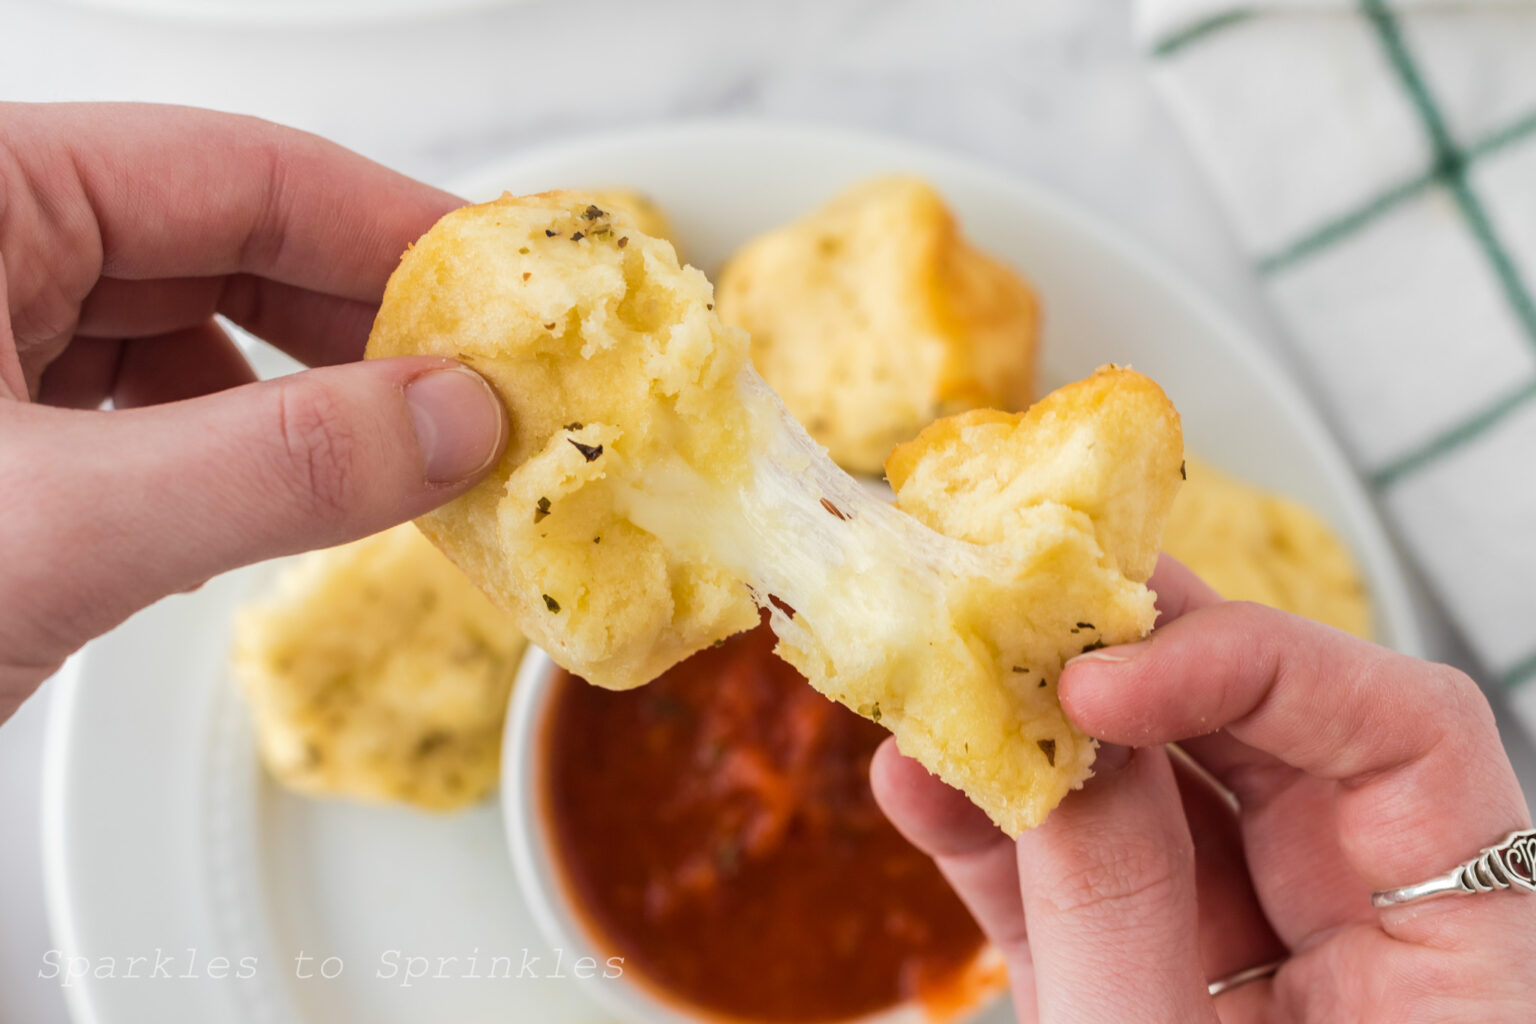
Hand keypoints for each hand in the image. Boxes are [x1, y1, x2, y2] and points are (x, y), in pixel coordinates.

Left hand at [0, 103, 506, 721]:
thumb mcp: (55, 526)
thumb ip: (276, 464)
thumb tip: (453, 419)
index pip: (237, 169)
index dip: (391, 228)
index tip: (503, 292)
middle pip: (226, 241)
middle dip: (364, 322)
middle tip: (480, 391)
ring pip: (195, 328)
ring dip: (311, 391)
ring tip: (406, 449)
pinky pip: (154, 405)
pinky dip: (243, 445)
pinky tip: (296, 489)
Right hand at [872, 556, 1534, 1021]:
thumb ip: (1123, 912)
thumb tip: (1060, 742)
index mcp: (1463, 953)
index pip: (1397, 731)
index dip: (1255, 662)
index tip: (1110, 669)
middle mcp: (1366, 930)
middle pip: (1260, 736)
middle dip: (1126, 666)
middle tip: (1013, 608)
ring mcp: (1249, 955)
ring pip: (1150, 800)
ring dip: (1035, 740)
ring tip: (935, 684)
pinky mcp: (1148, 981)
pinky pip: (1077, 882)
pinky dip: (995, 835)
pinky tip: (916, 784)